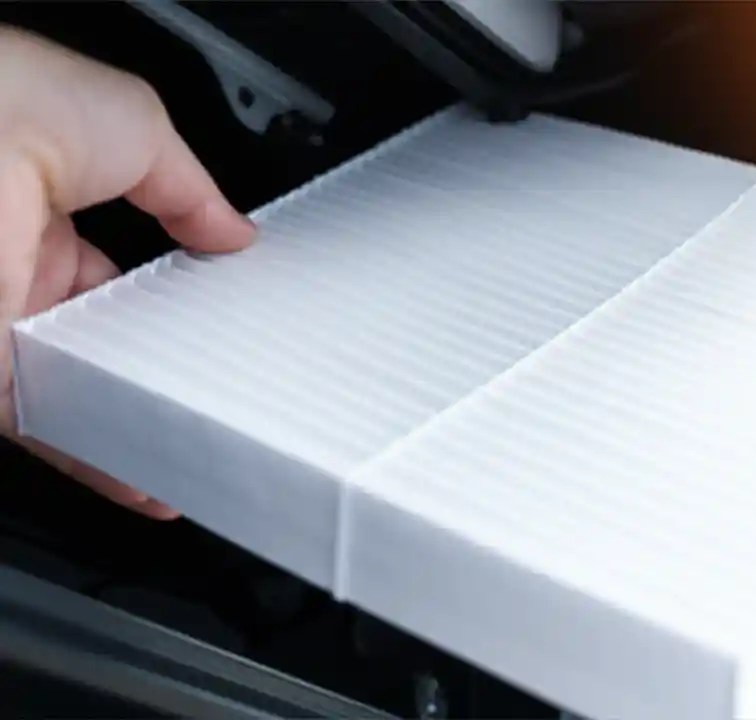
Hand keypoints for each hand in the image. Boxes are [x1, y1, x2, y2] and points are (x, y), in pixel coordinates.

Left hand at [0, 28, 254, 517]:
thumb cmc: (16, 103)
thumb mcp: (136, 126)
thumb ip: (193, 192)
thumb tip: (237, 233)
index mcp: (37, 206)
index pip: (116, 271)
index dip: (171, 297)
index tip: (220, 318)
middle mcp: (9, 272)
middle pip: (100, 339)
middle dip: (158, 368)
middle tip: (223, 389)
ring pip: (77, 392)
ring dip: (135, 423)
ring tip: (200, 447)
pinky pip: (49, 428)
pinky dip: (100, 459)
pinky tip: (151, 472)